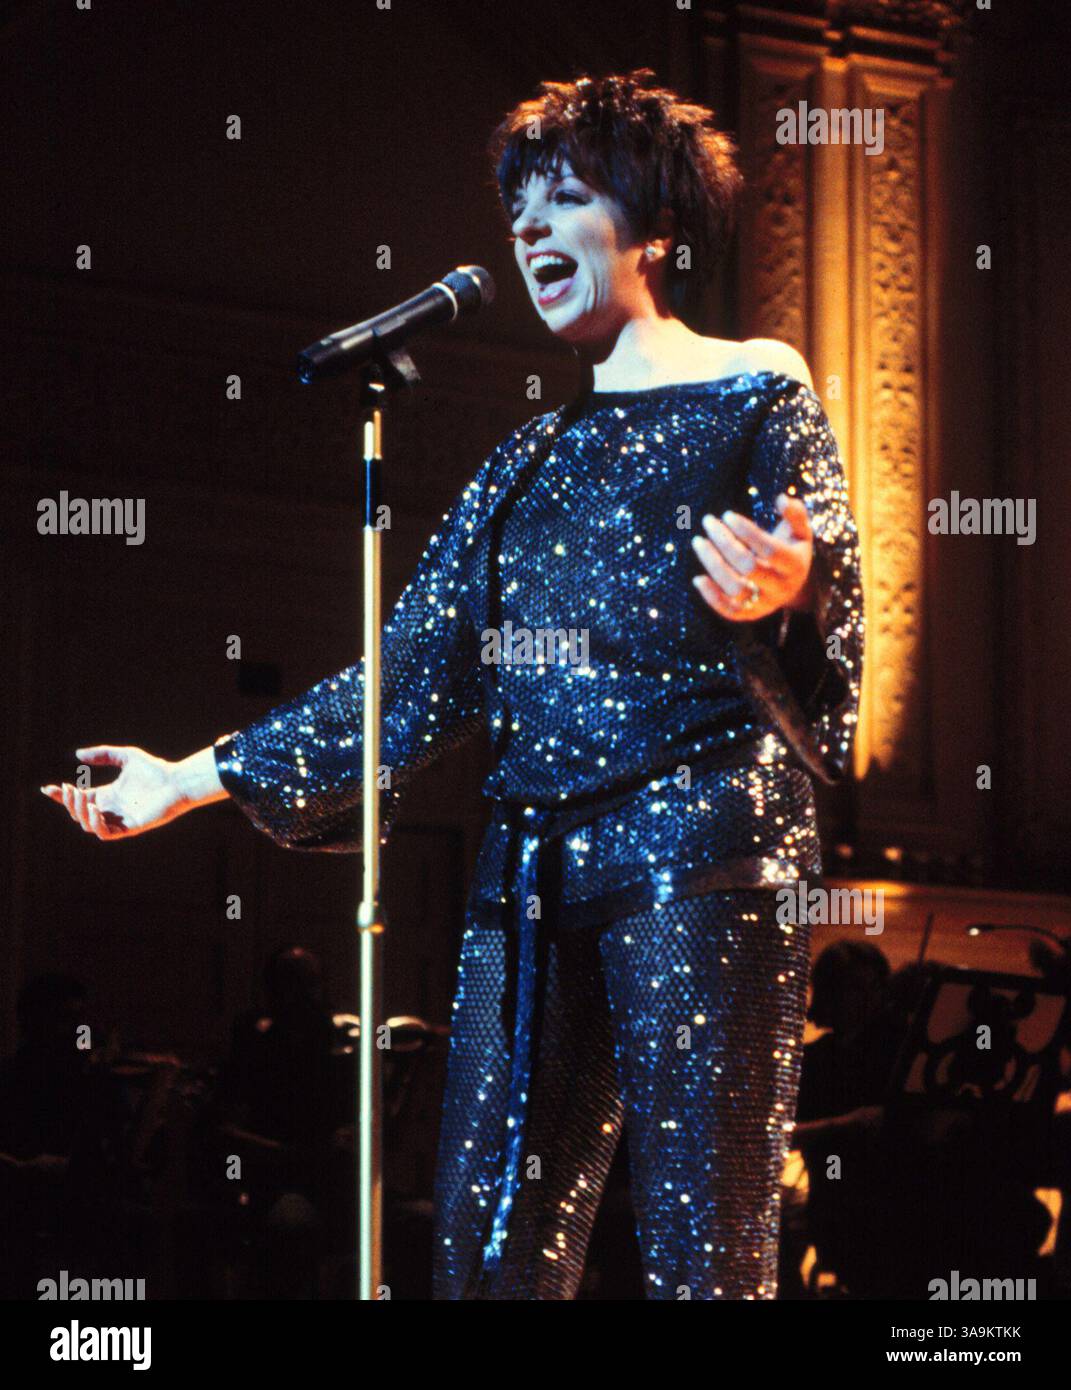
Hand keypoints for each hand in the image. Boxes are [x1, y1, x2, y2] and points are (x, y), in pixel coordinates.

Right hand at [41, 746, 192, 840]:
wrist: (176, 781)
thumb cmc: (155, 769)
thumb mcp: (125, 756)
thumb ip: (103, 754)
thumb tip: (77, 755)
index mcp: (107, 795)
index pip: (79, 800)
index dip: (62, 797)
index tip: (48, 789)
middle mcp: (111, 809)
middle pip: (79, 813)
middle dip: (70, 802)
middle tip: (71, 788)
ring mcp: (119, 820)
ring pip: (89, 825)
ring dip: (81, 812)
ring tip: (83, 796)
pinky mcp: (130, 828)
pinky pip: (106, 833)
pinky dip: (97, 824)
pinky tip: (96, 809)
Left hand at [691, 493, 814, 622]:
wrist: (793, 586)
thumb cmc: (791, 549)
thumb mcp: (800, 530)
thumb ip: (795, 513)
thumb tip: (782, 498)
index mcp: (795, 564)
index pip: (770, 549)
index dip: (747, 532)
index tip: (727, 515)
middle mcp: (781, 587)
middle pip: (749, 567)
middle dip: (725, 542)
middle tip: (708, 521)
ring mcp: (764, 603)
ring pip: (735, 588)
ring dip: (713, 565)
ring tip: (698, 541)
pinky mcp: (749, 614)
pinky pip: (729, 610)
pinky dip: (711, 597)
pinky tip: (698, 578)